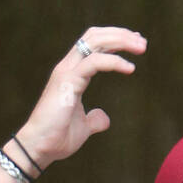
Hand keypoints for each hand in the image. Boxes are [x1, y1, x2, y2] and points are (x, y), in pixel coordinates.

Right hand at [15, 27, 146, 168]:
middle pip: (95, 37)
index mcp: (72, 73)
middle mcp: (68, 66)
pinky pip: (94, 63)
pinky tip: (130, 68)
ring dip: (120, 41)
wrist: (40, 147)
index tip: (135, 43)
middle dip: (121, 35)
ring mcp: (67, 72)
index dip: (114, 39)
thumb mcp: (83, 126)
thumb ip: (94, 119)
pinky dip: (114, 62)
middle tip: (142, 42)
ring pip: (95, 42)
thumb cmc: (58, 137)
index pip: (93, 44)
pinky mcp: (68, 81)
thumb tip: (104, 118)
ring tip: (140, 47)